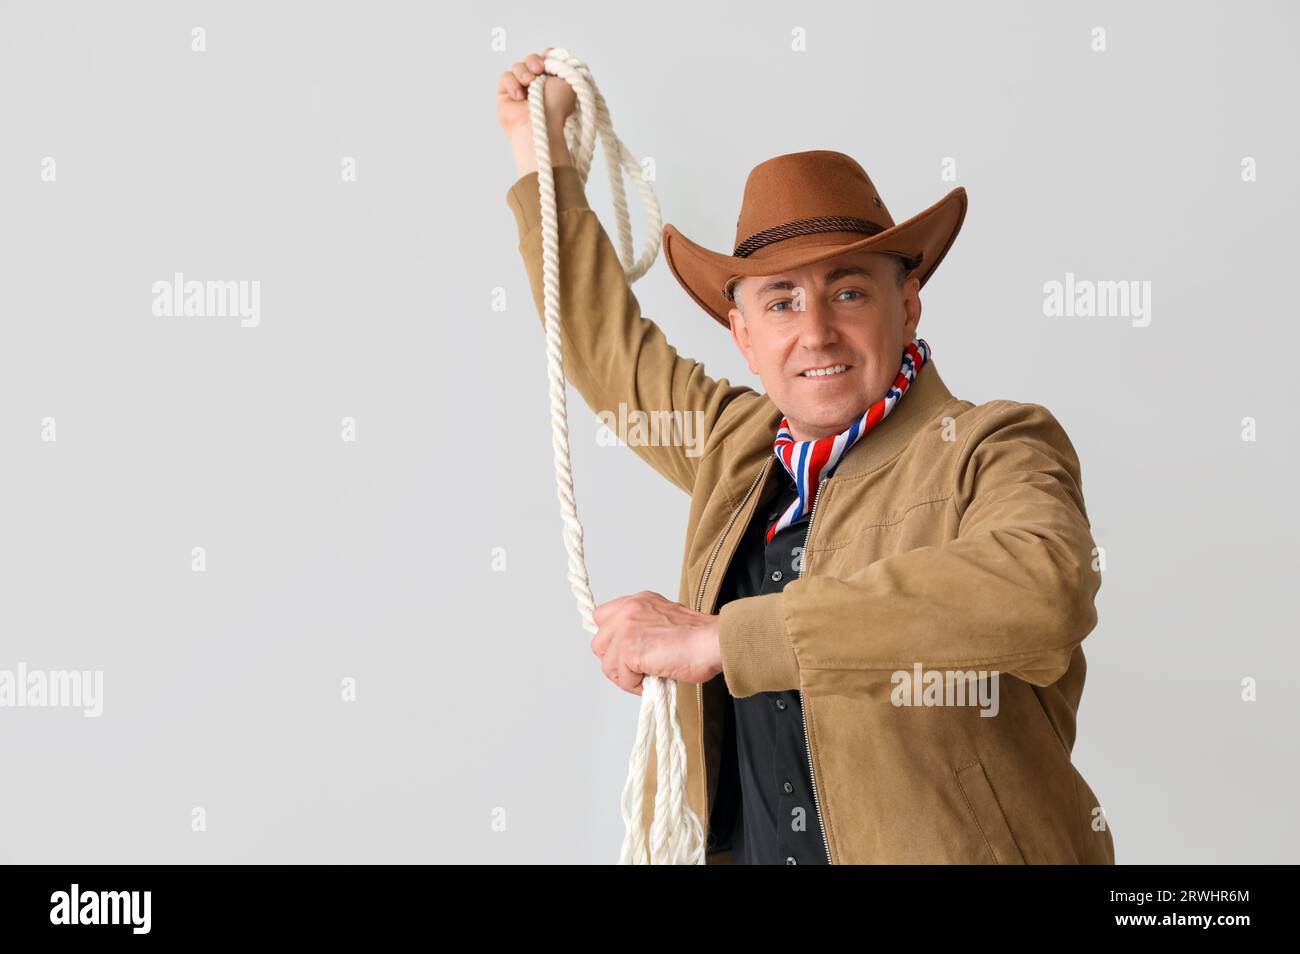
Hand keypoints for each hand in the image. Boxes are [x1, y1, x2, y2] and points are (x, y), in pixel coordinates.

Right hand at [497, 47, 576, 133]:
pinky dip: (512, 83)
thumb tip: (549, 53)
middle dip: (534, 61)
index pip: (544, 60)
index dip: (545, 56)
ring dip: (523, 72)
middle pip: (530, 60)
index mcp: (551, 82)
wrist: (542, 122)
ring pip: (517, 67)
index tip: (549, 58)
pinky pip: (505, 77)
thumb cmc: (557, 107)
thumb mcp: (568, 81)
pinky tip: (519, 96)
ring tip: (529, 83)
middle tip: (539, 69)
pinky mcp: (505, 95)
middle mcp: (536, 85)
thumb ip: (562, 64)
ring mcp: (520, 90)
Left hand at [591, 591, 724, 695]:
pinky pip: (621, 678)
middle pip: (598, 643)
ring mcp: (625, 628)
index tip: (627, 653)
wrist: (711, 643)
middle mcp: (628, 610)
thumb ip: (644, 629)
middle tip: (639, 670)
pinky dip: (637, 686)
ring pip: (606, 664)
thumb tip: (632, 653)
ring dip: (626, 677)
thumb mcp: (664, 622)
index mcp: (638, 601)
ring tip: (649, 677)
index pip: (602, 617)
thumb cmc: (699, 638)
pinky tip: (655, 679)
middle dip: (616, 661)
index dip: (611, 640)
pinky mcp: (627, 649)